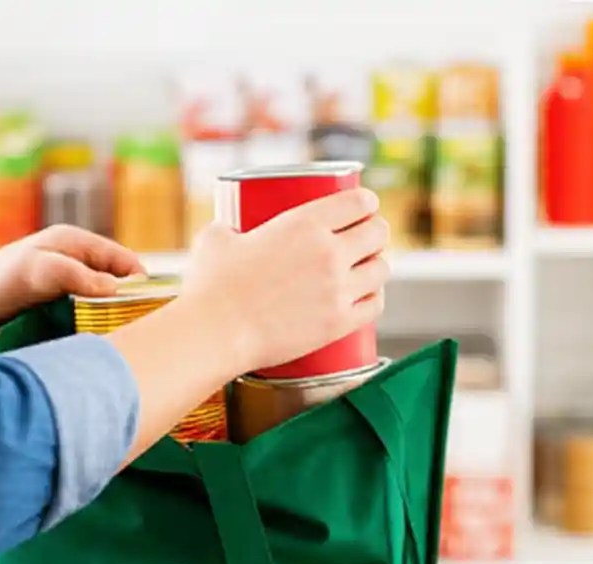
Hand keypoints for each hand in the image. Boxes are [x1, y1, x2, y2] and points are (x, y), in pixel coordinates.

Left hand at [0, 225, 144, 345]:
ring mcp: (64, 288)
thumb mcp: (32, 273)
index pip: (126, 262)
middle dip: (135, 306)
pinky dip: (96, 336)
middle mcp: (72, 262)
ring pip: (106, 306)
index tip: (161, 314)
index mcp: (73, 242)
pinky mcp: (54, 313)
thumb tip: (117, 288)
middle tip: (148, 337)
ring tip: (128, 349)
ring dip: (116, 325)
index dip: (144, 284)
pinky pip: (88, 323)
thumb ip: (71, 275)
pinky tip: (98, 354)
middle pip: (120, 284)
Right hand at [177, 188, 388, 376]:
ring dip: (376, 265)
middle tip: (364, 239)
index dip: (366, 202)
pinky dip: (373, 298)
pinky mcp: (339, 323)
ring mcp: (338, 289)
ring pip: (381, 269)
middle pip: (378, 232)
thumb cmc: (211, 287)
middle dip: (375, 232)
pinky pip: (375, 305)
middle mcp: (330, 253)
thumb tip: (228, 231)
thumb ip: (230, 229)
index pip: (359, 201)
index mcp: (305, 223)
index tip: (363, 207)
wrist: (215, 333)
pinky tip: (366, 296)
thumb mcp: (216, 239)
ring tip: (366, 268)